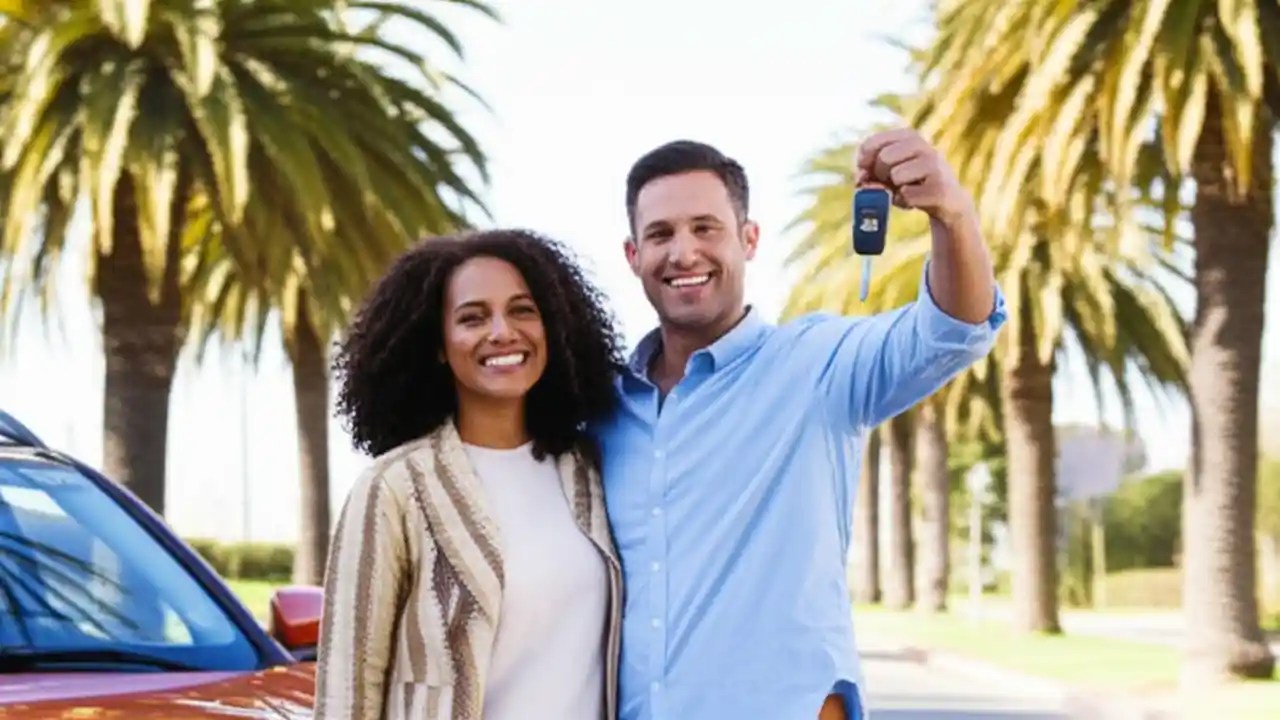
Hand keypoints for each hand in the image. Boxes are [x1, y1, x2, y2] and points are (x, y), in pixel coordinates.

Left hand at [856, 128, 974, 228]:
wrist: (948, 201)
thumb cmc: (911, 184)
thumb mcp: (888, 173)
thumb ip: (869, 172)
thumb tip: (861, 180)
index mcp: (908, 136)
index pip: (871, 142)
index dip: (862, 162)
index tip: (865, 172)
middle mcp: (922, 145)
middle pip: (884, 158)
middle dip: (881, 175)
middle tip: (891, 182)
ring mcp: (933, 164)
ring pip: (896, 175)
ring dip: (895, 189)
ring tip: (907, 189)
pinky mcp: (938, 187)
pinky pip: (906, 195)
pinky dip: (905, 202)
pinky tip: (917, 200)